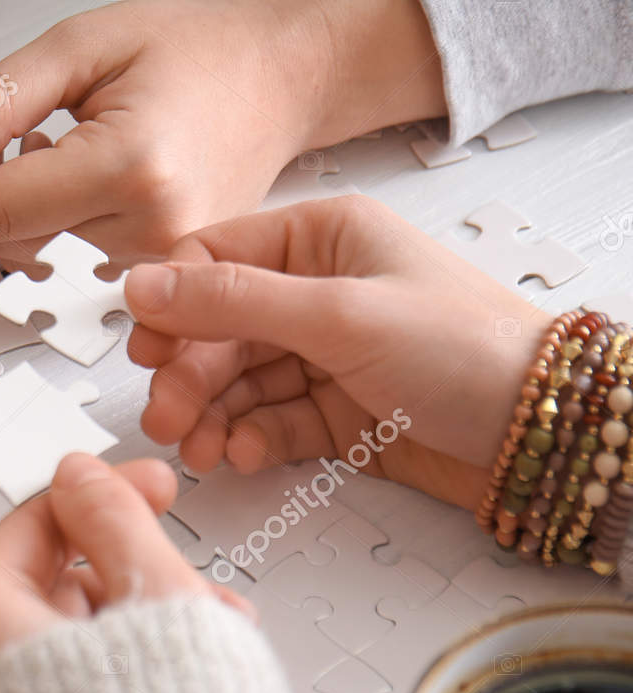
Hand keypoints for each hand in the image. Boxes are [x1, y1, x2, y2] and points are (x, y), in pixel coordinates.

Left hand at [0, 0, 448, 266]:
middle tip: (25, 131)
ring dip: (29, 207)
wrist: (281, 72)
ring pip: (38, 255)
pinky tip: (93, 179)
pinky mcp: (169, 272)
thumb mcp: (77, 45)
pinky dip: (62, 225)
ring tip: (71, 146)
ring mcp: (167, 260)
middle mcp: (154, 228)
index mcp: (130, 165)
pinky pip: (75, 261)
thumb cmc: (191, 48)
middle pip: (8, 241)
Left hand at [0, 453, 250, 692]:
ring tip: (209, 630)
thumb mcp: (152, 596)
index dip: (102, 492)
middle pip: (55, 587)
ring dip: (143, 620)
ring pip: (72, 642)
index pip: (33, 526)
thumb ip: (114, 519)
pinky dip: (124, 672)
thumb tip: (83, 475)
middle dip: (135, 571)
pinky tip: (182, 674)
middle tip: (185, 572)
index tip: (145, 487)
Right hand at [123, 195, 549, 510]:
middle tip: (167, 416)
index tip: (145, 349)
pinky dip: (249, 438)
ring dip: (210, 414)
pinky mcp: (337, 411)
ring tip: (200, 448)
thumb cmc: (471, 352)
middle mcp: (319, 289)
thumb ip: (233, 301)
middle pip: (218, 328)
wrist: (549, 436)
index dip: (171, 305)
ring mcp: (327, 352)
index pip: (214, 259)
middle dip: (187, 374)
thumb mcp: (339, 313)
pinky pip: (269, 420)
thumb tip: (142, 282)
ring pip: (237, 380)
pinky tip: (243, 453)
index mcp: (321, 239)